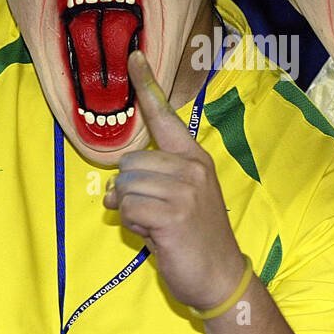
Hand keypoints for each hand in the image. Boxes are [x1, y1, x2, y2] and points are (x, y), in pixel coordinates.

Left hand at [101, 50, 246, 309]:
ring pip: (125, 186)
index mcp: (194, 158)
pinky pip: (128, 209)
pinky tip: (153, 236)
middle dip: (128, 191)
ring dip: (129, 211)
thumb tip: (112, 191)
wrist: (221, 278)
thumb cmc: (195, 239)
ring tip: (154, 226)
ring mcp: (185, 190)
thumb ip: (151, 185)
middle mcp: (192, 168)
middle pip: (129, 162)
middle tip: (149, 214)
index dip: (147, 84)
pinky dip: (132, 225)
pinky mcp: (174, 214)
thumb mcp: (180, 202)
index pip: (166, 116)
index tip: (134, 55)